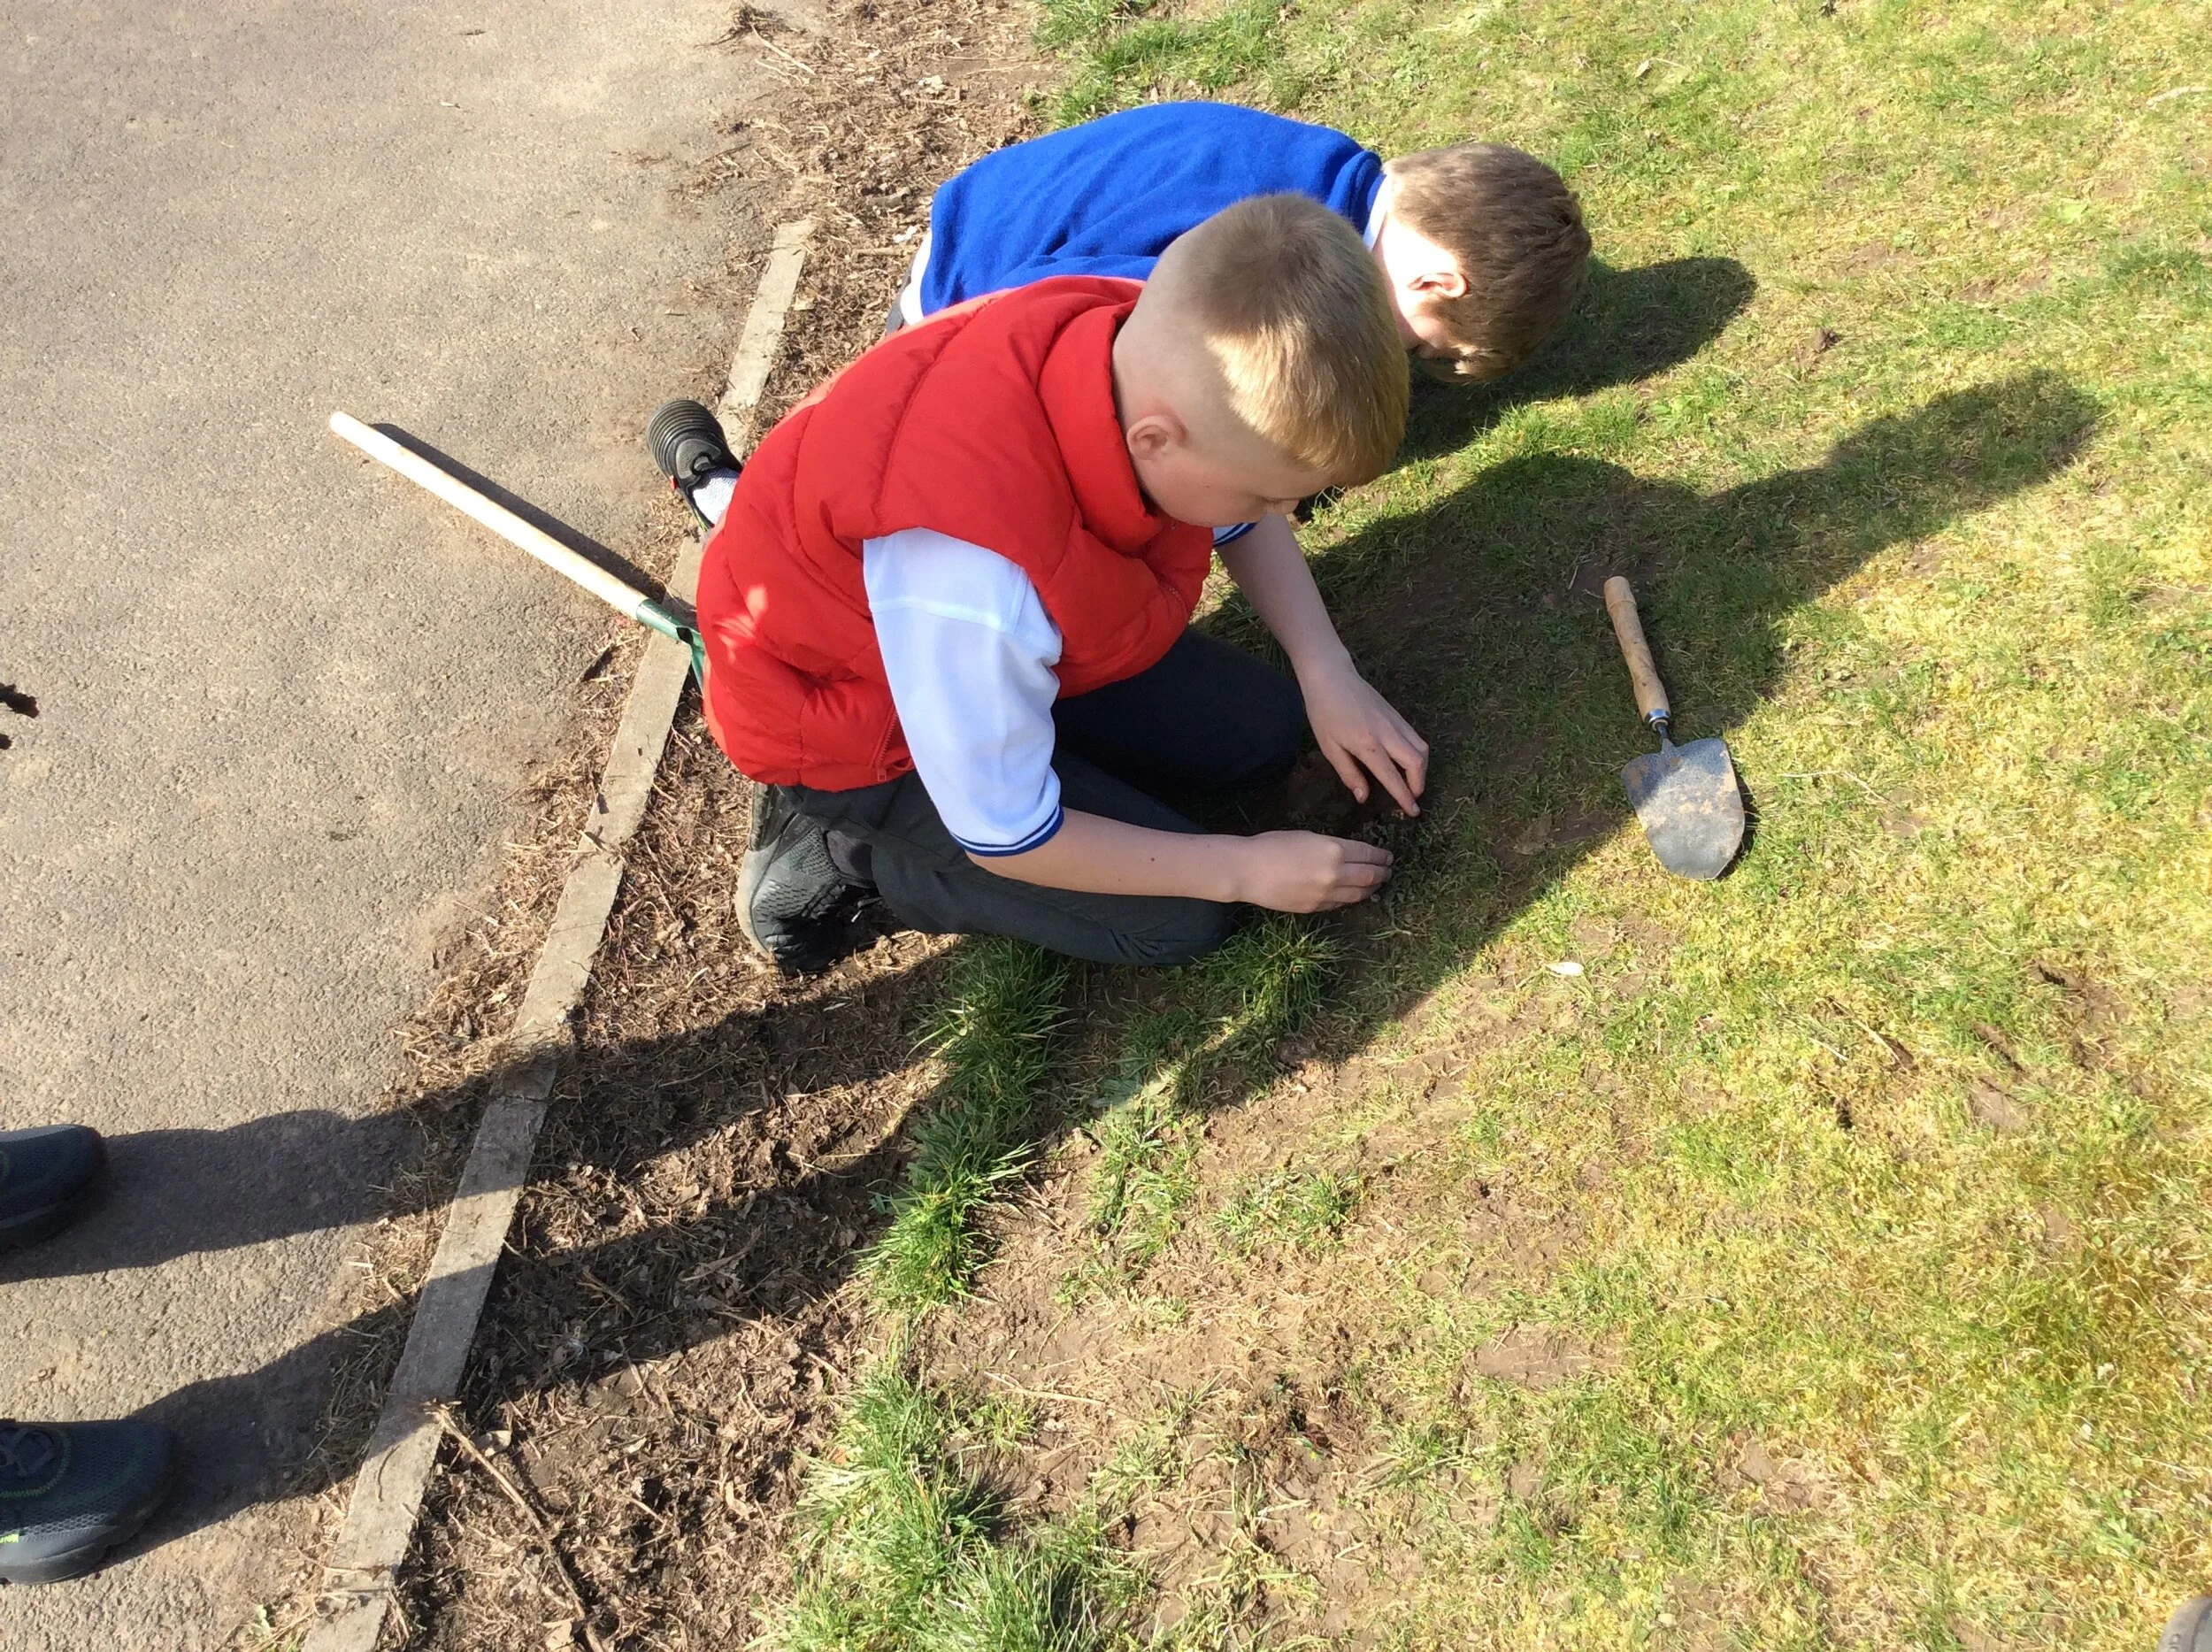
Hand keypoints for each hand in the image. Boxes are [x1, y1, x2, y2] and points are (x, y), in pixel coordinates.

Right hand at [1233, 831, 1392, 911]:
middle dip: (1382, 873)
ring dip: (1371, 889)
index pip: (1369, 855)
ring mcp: (1326, 894)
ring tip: (1376, 885)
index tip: (1388, 856)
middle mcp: (1335, 874)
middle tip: (1388, 871)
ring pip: (1359, 894)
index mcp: (1334, 850)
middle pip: (1370, 876)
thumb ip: (1332, 846)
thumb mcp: (1308, 837)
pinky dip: (1350, 898)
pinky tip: (1352, 894)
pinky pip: (1340, 904)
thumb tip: (1349, 855)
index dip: (1382, 856)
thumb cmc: (1273, 845)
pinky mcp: (1315, 908)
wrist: (1248, 870)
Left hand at [1298, 652, 1429, 814]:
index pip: (1392, 777)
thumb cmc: (1324, 713)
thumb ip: (1349, 773)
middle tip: (1412, 797)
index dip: (1404, 797)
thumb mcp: (1329, 748)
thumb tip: (1364, 796)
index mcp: (1368, 745)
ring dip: (1421, 769)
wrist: (1331, 676)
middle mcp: (1388, 733)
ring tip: (1412, 782)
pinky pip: (1416, 737)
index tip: (1412, 811)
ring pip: (1422, 748)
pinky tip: (1407, 761)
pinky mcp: (1398, 715)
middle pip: (1417, 762)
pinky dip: (1418, 753)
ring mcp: (1396, 722)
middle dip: (1419, 784)